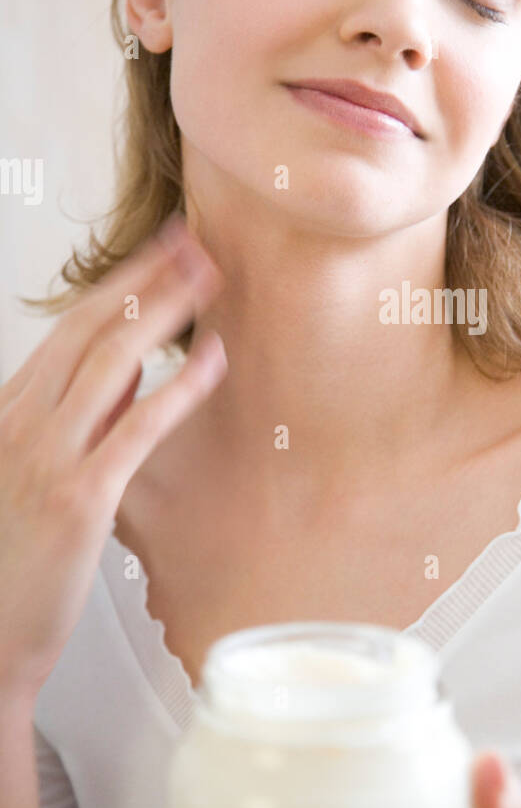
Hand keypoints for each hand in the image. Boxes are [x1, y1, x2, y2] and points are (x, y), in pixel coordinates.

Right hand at [0, 212, 225, 698]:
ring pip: (111, 360)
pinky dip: (180, 386)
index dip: (119, 285)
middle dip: (146, 277)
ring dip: (166, 308)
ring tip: (210, 276)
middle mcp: (22, 424)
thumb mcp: (34, 476)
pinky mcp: (80, 498)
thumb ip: (76, 424)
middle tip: (195, 241)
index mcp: (10, 414)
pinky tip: (213, 359)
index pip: (69, 331)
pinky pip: (138, 427)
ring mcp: (48, 457)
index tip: (158, 253)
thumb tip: (128, 380)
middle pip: (91, 329)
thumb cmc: (11, 566)